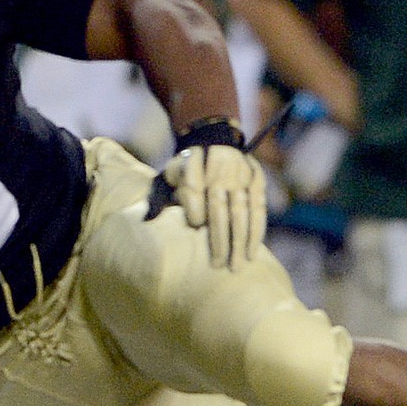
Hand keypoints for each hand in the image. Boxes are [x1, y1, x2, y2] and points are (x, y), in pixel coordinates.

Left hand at [148, 144, 266, 268]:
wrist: (212, 139)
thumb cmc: (185, 169)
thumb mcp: (167, 176)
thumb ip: (157, 198)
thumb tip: (147, 219)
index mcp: (192, 164)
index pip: (193, 188)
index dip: (194, 208)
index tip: (195, 226)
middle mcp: (218, 168)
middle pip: (219, 207)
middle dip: (220, 240)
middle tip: (219, 266)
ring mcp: (240, 173)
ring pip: (242, 210)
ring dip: (240, 241)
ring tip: (237, 265)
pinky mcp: (256, 178)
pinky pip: (259, 208)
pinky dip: (257, 231)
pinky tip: (251, 251)